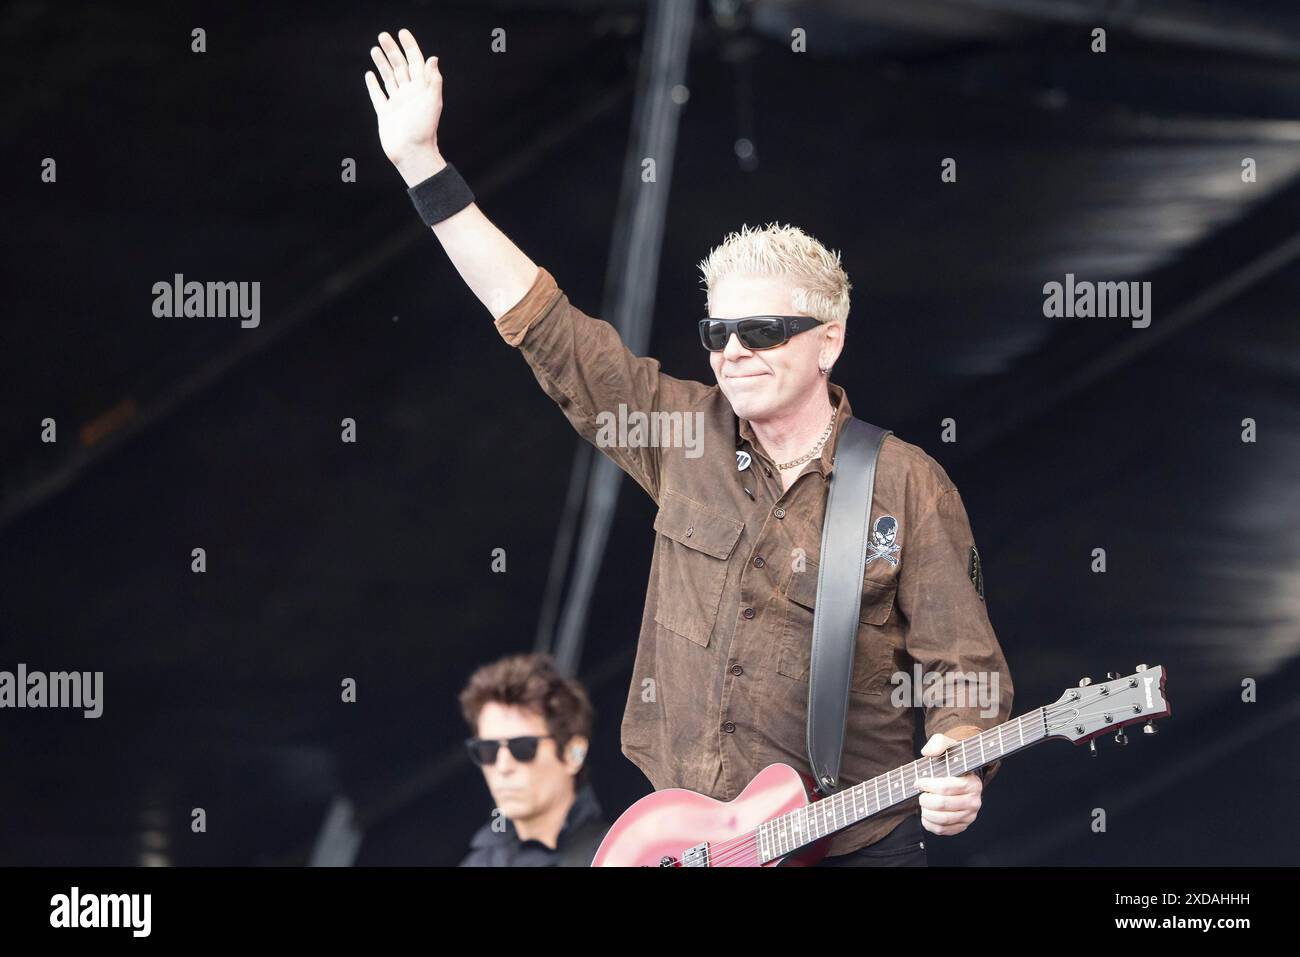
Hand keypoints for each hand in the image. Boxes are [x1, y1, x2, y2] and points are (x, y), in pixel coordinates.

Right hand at [364, 28, 447, 185]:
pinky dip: (373, 85)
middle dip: (392, 50)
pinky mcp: (385, 114)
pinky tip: (370, 75)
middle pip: (400, 66)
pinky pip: (378, 95)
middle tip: (382, 36)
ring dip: (382, 63)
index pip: (416, 62)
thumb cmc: (424, 129)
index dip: (410, 47)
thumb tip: (433, 58)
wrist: (412, 153)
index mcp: (421, 89)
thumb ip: (433, 80)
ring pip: (389, 78)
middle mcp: (409, 94)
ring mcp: (397, 103)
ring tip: (375, 49)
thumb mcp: (432, 102)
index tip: (402, 33)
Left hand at [915, 732, 982, 836]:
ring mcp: (969, 815)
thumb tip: (927, 752)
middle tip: (920, 793)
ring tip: (923, 802)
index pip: (946, 788)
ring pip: (942, 819)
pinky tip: (926, 814)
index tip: (918, 782)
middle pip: (942, 805)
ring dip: (926, 811)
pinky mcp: (962, 825)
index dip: (927, 785)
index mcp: (972, 783)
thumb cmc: (953, 761)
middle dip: (925, 799)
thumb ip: (938, 744)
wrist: (962, 774)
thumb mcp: (947, 746)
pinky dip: (930, 823)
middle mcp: (974, 801)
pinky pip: (943, 830)